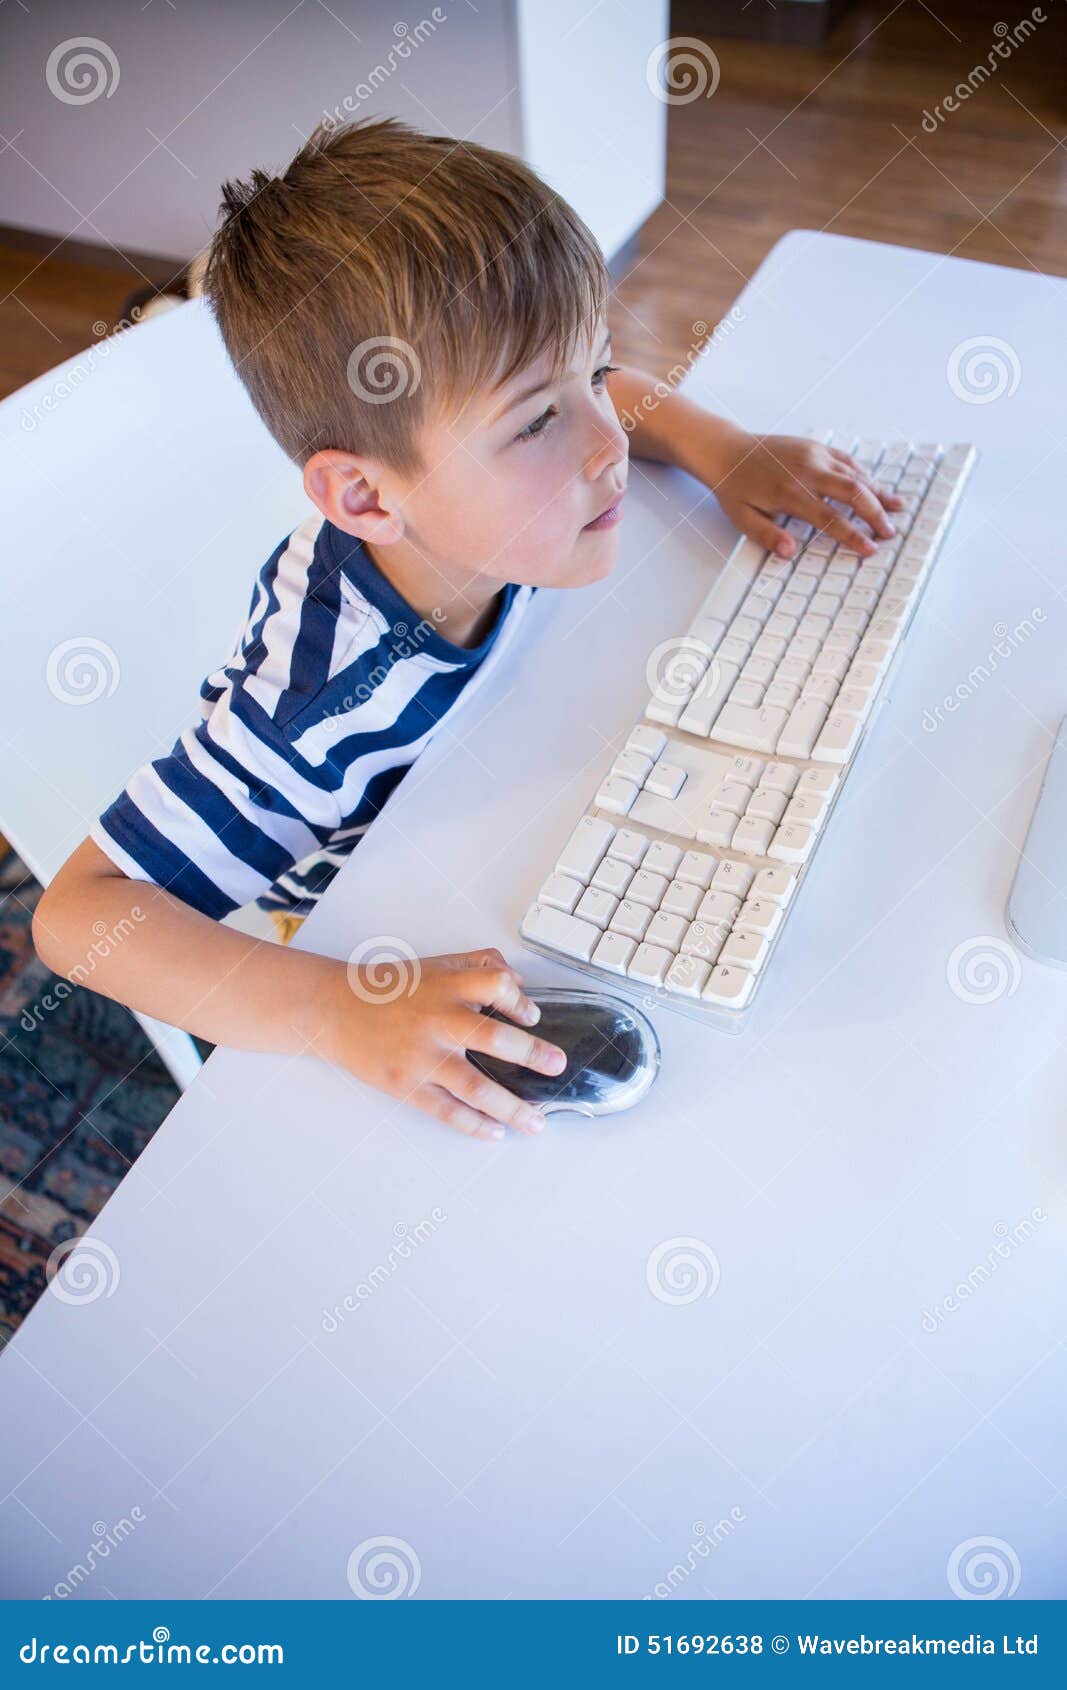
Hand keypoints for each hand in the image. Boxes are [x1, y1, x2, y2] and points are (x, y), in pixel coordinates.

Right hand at [324, 946, 566, 1141]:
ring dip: (510, 1107)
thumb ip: (478, 965)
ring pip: (474, 1086)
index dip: (519, 1000)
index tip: (532, 1016)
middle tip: (556, 1066)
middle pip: (491, 1038)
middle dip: (530, 1054)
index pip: (495, 985)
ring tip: (536, 1122)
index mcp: (446, 986)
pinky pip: (446, 1111)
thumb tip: (518, 983)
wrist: (336, 1010)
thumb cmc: (390, 989)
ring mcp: (422, 1056)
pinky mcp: (406, 1084)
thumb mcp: (436, 964)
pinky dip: (474, 1125)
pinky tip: (495, 1132)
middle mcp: (437, 1020)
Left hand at [703, 424, 904, 559]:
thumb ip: (768, 536)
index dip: (854, 536)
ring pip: (856, 474)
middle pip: (854, 492)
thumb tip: (791, 552)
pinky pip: (848, 461)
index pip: (831, 518)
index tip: (870, 549)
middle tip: (889, 533)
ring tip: (897, 509)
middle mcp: (807, 471)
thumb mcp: (743, 519)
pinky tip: (877, 487)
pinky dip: (865, 475)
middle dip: (876, 514)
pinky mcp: (817, 447)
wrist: (728, 451)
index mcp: (790, 493)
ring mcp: (814, 455)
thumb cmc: (736, 488)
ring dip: (878, 493)